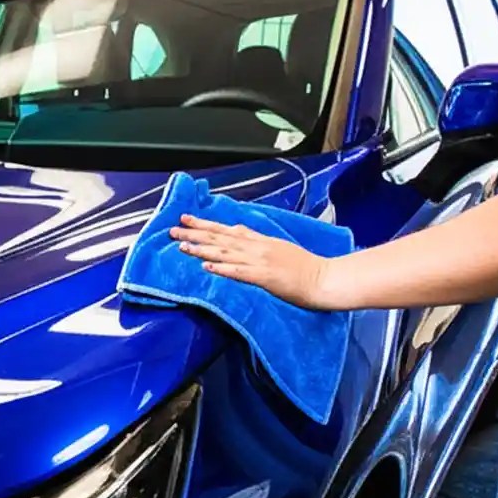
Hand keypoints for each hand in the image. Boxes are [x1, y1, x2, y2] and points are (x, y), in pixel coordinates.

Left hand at [170, 214, 341, 309]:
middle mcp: (257, 247)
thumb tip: (237, 232)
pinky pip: (240, 272)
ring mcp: (261, 261)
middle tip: (173, 230)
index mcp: (260, 240)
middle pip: (220, 238)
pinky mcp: (265, 277)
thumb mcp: (279, 247)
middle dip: (195, 234)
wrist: (325, 278)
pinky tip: (207, 267)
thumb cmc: (304, 266)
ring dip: (202, 250)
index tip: (186, 218)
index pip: (227, 230)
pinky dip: (223, 269)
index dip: (205, 224)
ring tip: (182, 247)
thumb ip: (257, 241)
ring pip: (225, 253)